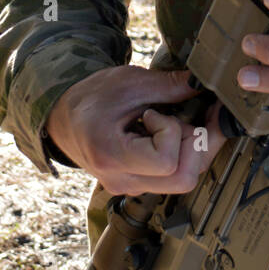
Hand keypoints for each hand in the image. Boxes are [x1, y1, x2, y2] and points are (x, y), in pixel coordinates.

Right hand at [46, 65, 224, 193]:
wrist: (65, 116)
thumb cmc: (91, 98)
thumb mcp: (130, 82)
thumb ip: (170, 85)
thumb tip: (203, 84)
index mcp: (112, 155)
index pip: (166, 163)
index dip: (171, 132)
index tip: (155, 112)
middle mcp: (122, 181)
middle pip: (184, 179)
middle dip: (194, 143)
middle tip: (180, 117)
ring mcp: (131, 187)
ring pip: (184, 180)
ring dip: (191, 148)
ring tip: (172, 121)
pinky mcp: (139, 184)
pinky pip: (173, 177)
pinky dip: (182, 153)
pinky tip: (170, 132)